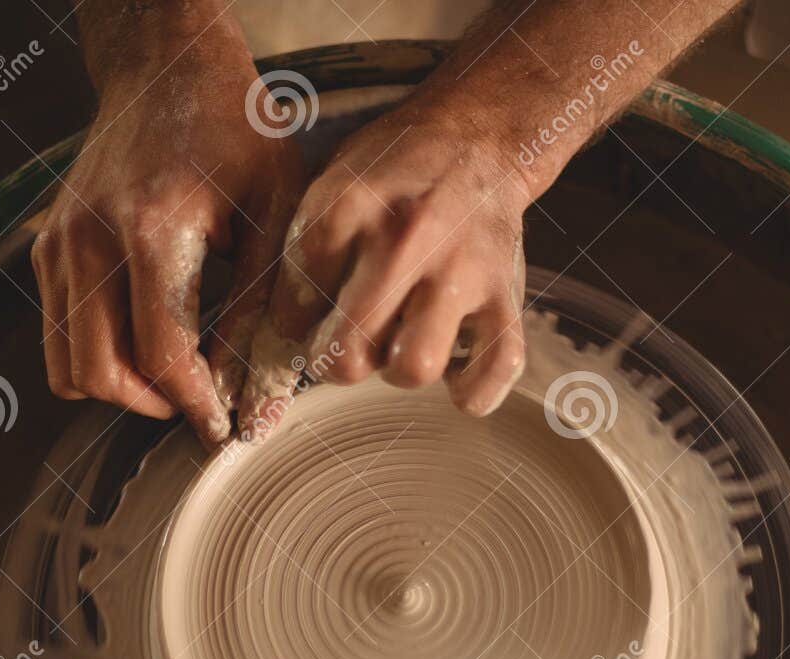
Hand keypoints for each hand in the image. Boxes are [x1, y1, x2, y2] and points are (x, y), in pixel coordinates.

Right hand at [33, 15, 302, 443]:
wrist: (164, 68)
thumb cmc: (232, 132)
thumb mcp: (273, 211)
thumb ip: (258, 306)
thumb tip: (246, 391)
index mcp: (152, 229)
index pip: (162, 353)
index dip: (195, 405)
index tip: (222, 426)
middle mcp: (89, 239)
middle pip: (100, 372)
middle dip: (152, 405)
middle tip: (197, 402)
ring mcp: (58, 243)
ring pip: (66, 364)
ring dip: (119, 388)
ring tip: (171, 378)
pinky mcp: (46, 247)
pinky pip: (56, 335)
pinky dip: (96, 357)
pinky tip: (144, 342)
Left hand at [241, 101, 530, 435]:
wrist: (477, 137)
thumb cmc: (393, 172)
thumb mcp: (332, 185)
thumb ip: (305, 251)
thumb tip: (283, 334)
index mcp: (350, 205)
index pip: (295, 306)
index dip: (293, 322)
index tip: (306, 314)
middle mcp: (406, 239)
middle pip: (349, 353)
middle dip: (336, 361)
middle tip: (344, 343)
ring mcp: (462, 269)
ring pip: (415, 367)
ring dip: (398, 371)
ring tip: (398, 346)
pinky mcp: (506, 292)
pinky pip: (496, 368)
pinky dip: (472, 389)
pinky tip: (452, 375)